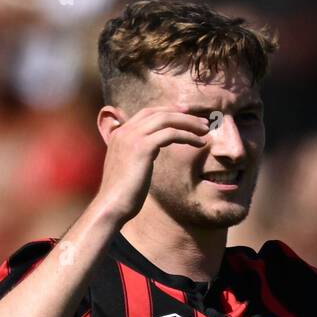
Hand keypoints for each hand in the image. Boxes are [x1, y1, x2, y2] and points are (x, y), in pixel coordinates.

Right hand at [95, 105, 210, 224]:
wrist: (111, 205)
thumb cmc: (122, 194)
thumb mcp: (128, 167)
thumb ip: (136, 154)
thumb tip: (149, 153)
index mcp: (119, 133)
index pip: (147, 113)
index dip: (168, 111)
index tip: (186, 114)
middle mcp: (125, 131)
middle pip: (158, 112)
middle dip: (182, 114)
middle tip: (202, 120)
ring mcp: (133, 137)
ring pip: (166, 120)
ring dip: (189, 123)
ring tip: (205, 130)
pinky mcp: (143, 148)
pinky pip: (171, 134)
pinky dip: (188, 136)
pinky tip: (200, 143)